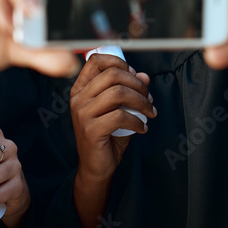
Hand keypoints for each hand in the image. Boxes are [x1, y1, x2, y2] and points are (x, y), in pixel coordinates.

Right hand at [69, 53, 154, 227]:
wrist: (96, 167)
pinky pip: (120, 115)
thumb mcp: (118, 109)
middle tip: (148, 98)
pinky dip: (137, 121)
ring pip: (118, 93)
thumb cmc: (107, 136)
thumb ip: (129, 91)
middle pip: (112, 74)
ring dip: (141, 101)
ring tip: (149, 112)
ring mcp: (82, 114)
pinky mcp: (90, 129)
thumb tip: (144, 76)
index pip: (95, 60)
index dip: (119, 63)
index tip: (135, 76)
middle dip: (137, 84)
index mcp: (81, 89)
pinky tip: (142, 128)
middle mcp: (78, 98)